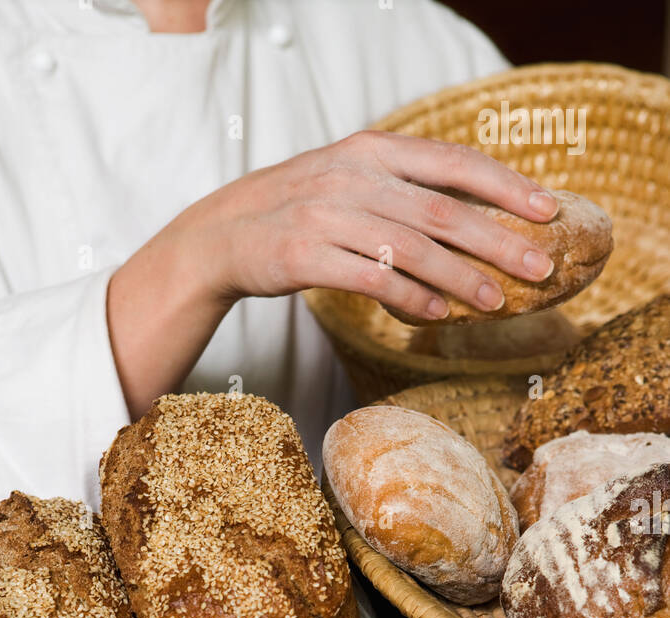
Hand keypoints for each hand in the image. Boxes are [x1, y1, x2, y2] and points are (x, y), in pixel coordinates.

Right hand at [193, 130, 557, 319]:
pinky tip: (437, 314)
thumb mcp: (352, 182)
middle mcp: (353, 176)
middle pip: (441, 210)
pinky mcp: (302, 256)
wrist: (222, 233)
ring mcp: (326, 216)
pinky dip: (408, 297)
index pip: (454, 162)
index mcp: (373, 149)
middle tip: (539, 268)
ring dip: (460, 278)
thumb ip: (406, 191)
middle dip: (497, 241)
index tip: (548, 210)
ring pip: (411, 248)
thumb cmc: (301, 212)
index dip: (506, 186)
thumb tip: (477, 221)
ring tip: (495, 303)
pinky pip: (369, 278)